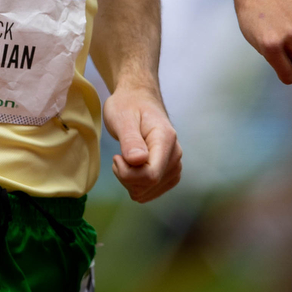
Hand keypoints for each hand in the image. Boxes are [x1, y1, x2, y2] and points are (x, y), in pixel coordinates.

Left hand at [104, 86, 181, 202]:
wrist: (138, 100)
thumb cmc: (128, 105)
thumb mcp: (123, 117)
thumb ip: (130, 139)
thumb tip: (138, 161)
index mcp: (166, 140)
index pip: (151, 175)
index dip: (128, 174)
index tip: (116, 157)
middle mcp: (175, 155)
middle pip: (149, 185)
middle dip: (126, 176)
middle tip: (119, 155)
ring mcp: (174, 166)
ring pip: (147, 191)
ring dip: (129, 180)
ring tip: (126, 158)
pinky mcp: (169, 174)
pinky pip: (149, 192)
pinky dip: (135, 184)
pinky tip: (131, 167)